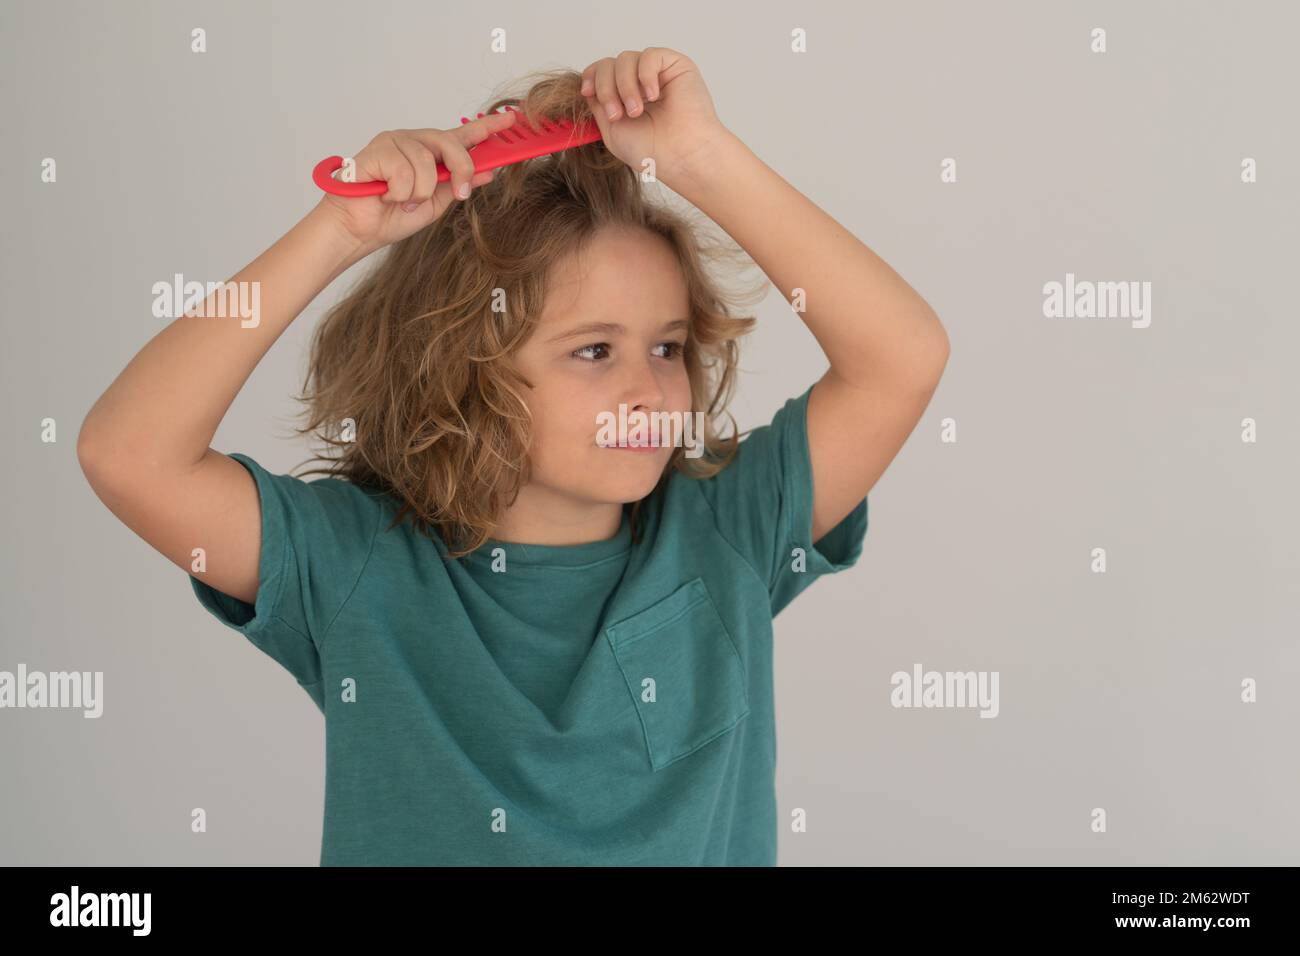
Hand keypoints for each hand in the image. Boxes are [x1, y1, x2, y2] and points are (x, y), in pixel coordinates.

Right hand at [315, 112, 517, 253]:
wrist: (359, 229)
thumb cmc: (392, 216)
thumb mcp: (437, 203)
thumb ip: (460, 185)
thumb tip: (489, 172)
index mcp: (432, 155)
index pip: (463, 135)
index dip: (488, 127)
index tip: (511, 119)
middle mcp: (415, 142)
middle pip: (451, 143)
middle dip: (461, 169)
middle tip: (459, 192)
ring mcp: (396, 141)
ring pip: (427, 164)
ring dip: (419, 193)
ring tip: (401, 201)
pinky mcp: (378, 148)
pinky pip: (405, 172)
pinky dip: (400, 193)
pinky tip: (385, 194)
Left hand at [579, 47, 729, 185]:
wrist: (682, 157)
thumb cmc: (652, 150)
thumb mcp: (611, 129)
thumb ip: (597, 105)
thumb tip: (587, 85)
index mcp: (625, 96)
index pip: (600, 72)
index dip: (591, 77)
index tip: (587, 92)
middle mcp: (640, 82)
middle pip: (608, 64)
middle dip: (606, 89)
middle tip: (617, 115)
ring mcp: (657, 72)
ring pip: (625, 59)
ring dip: (625, 86)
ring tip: (636, 111)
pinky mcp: (675, 65)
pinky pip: (650, 55)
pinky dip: (645, 75)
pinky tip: (653, 96)